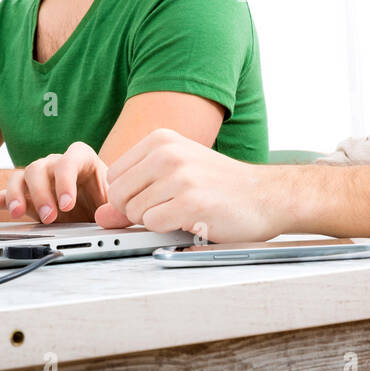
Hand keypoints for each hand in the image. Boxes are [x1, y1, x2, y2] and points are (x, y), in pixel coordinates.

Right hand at [0, 141, 110, 224]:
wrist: (96, 210)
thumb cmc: (106, 200)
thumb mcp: (115, 201)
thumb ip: (115, 205)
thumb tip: (112, 214)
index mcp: (82, 158)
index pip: (70, 159)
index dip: (66, 180)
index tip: (68, 204)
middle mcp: (57, 164)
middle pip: (40, 167)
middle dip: (42, 194)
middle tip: (51, 218)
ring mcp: (39, 178)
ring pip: (21, 176)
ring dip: (18, 195)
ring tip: (18, 214)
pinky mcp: (26, 195)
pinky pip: (7, 192)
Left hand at [105, 128, 283, 242]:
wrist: (267, 196)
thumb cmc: (222, 185)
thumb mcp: (176, 176)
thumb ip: (135, 193)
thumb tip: (102, 214)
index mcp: (161, 140)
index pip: (113, 176)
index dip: (128, 196)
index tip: (154, 198)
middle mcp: (167, 153)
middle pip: (118, 195)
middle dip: (136, 211)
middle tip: (168, 209)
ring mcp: (180, 176)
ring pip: (134, 212)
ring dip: (156, 221)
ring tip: (183, 212)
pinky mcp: (191, 202)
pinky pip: (153, 225)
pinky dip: (169, 230)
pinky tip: (191, 220)